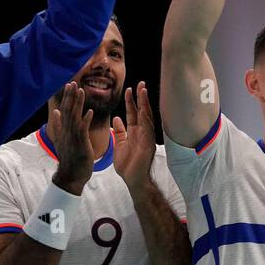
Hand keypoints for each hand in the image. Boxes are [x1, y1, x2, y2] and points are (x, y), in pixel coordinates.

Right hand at [50, 83, 93, 194]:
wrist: (70, 176)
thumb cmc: (69, 159)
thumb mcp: (61, 140)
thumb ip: (58, 125)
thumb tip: (56, 112)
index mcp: (63, 130)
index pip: (65, 110)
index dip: (67, 97)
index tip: (69, 85)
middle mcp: (66, 132)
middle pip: (68, 110)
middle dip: (70, 96)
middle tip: (72, 82)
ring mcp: (72, 137)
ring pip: (74, 117)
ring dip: (77, 104)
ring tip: (80, 91)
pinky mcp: (80, 144)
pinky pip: (82, 130)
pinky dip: (85, 120)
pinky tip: (89, 112)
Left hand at [112, 82, 157, 196]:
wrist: (133, 180)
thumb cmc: (127, 166)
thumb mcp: (119, 145)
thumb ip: (119, 132)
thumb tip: (116, 119)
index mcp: (135, 133)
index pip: (134, 114)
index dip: (132, 102)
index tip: (130, 89)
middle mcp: (142, 133)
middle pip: (142, 112)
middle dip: (140, 98)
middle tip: (140, 84)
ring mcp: (146, 138)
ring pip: (146, 117)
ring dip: (145, 104)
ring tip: (142, 90)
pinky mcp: (148, 144)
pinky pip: (147, 128)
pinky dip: (146, 117)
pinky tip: (144, 108)